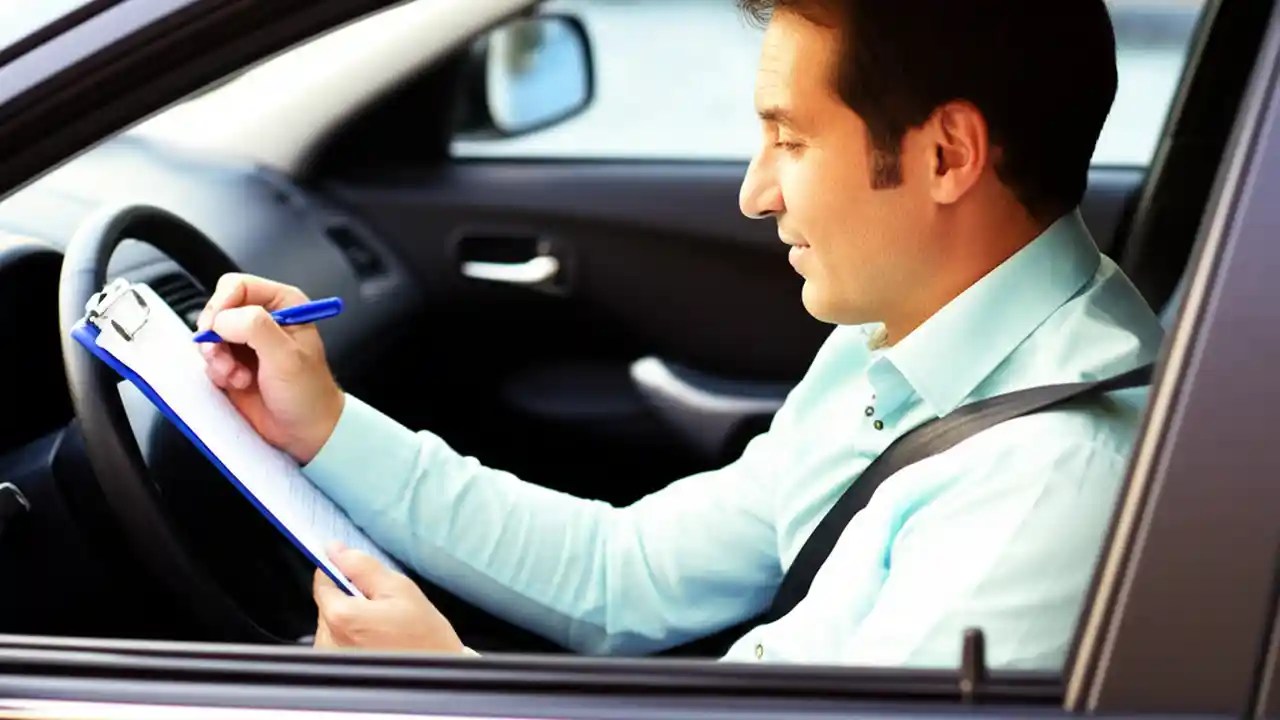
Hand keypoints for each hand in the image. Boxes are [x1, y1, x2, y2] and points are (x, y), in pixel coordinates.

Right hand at [197, 273, 343, 463]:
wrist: (305, 431)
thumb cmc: (308, 393)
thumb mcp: (286, 356)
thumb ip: (255, 328)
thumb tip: (223, 318)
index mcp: (283, 304)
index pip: (238, 286)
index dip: (223, 304)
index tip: (218, 327)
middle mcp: (263, 318)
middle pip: (218, 309)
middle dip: (216, 335)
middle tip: (225, 355)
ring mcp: (245, 341)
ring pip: (209, 335)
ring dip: (217, 358)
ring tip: (239, 376)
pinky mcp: (233, 363)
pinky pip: (209, 358)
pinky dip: (218, 372)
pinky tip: (238, 384)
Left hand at [313, 544, 465, 653]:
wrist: (436, 678)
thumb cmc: (424, 636)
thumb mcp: (400, 589)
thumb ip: (362, 566)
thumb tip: (336, 549)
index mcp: (341, 616)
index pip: (323, 578)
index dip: (342, 570)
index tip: (361, 574)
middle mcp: (328, 639)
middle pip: (328, 600)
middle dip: (350, 595)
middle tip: (382, 603)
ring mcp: (331, 656)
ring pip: (333, 620)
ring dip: (352, 616)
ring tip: (382, 624)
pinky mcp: (336, 668)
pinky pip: (338, 639)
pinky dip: (353, 635)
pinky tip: (377, 639)